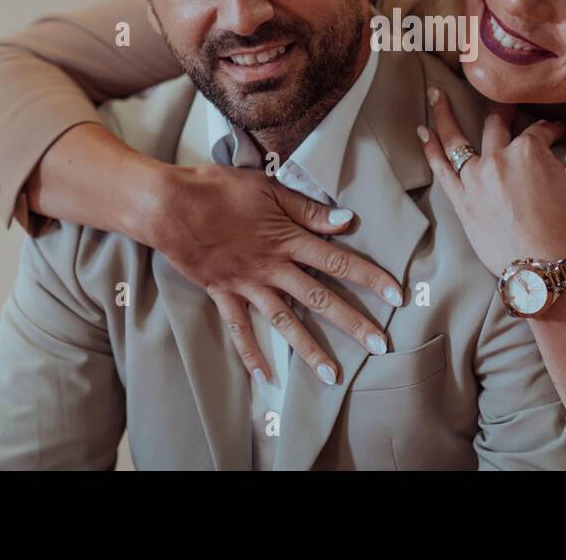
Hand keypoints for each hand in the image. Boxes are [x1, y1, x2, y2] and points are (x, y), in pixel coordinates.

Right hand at [130, 160, 404, 385]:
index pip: (338, 262)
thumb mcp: (268, 189)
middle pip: (319, 298)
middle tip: (380, 345)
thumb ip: (307, 209)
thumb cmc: (219, 188)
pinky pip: (239, 329)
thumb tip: (345, 220)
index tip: (396, 296)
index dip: (370, 278)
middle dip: (352, 322)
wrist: (169, 205)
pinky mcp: (222, 293)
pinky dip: (252, 353)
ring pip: (284, 321)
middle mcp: (272, 268)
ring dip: (310, 349)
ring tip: (334, 375)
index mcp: (287, 239)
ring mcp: (247, 285)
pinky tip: (266, 377)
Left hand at [415, 87, 565, 277]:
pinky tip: (423, 131)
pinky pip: (441, 168)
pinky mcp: (461, 199)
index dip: (553, 129)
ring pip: (457, 138)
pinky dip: (430, 148)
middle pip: (497, 127)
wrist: (541, 268)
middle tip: (505, 109)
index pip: (540, 129)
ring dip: (445, 113)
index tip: (559, 132)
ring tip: (435, 94)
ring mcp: (475, 177)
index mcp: (529, 150)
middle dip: (504, 115)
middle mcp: (498, 157)